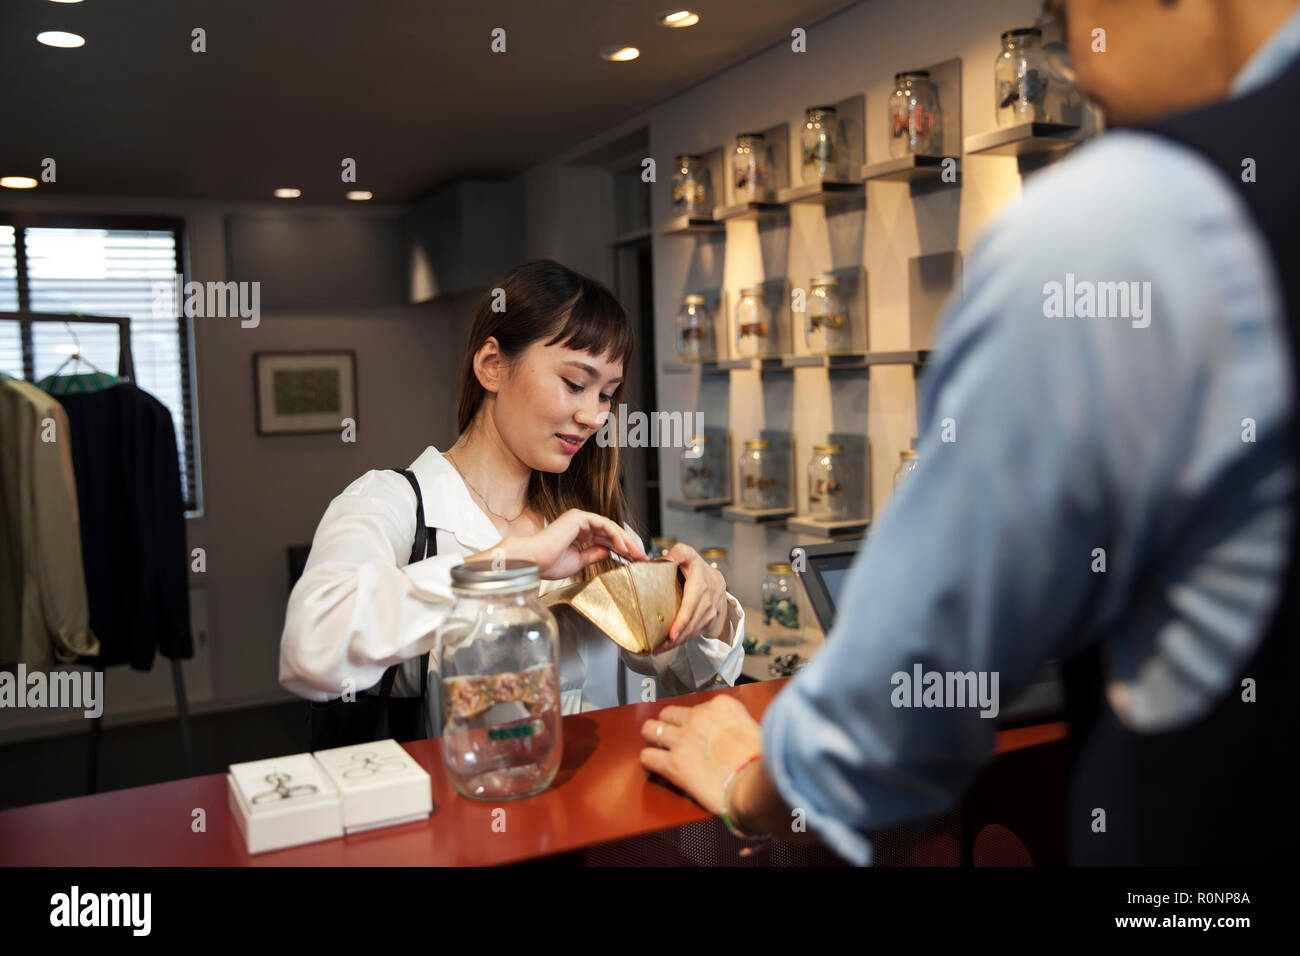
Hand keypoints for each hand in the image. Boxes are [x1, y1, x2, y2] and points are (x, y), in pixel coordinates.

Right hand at [478, 509, 646, 579]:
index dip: (620, 549)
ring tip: (636, 555)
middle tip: (642, 558)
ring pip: (610, 527)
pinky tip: (625, 548)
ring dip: (625, 541)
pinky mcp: (579, 517)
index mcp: (577, 532)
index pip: (604, 539)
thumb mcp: (578, 561)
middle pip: (610, 532)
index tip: (633, 561)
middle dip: (628, 545)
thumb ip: (594, 554)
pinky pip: (604, 524)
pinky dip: (616, 536)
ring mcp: (578, 518)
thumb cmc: (548, 563)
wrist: (532, 561)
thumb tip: (609, 552)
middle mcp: (579, 522)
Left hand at [639, 696, 762, 816]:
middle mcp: (699, 717)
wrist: (758, 785)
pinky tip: (656, 766)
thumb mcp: (756, 731)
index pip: (699, 706)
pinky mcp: (674, 763)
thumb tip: (734, 737)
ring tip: (659, 749)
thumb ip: (738, 728)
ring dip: (654, 739)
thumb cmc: (765, 763)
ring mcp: (683, 739)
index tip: (700, 731)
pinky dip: (650, 762)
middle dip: (669, 725)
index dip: (697, 721)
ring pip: (651, 729)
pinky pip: (648, 757)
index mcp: (722, 706)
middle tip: (674, 738)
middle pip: (668, 713)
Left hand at [656, 542, 728, 650]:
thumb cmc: (697, 570)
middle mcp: (708, 600)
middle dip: (674, 638)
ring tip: (658, 649)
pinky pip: (694, 633)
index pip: (692, 605)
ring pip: (692, 631)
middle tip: (657, 647)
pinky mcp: (708, 622)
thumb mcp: (689, 555)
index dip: (682, 620)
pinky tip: (668, 645)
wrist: (717, 584)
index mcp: (701, 583)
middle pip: (691, 623)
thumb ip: (680, 552)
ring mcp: (710, 612)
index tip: (672, 634)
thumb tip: (668, 558)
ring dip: (676, 643)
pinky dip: (681, 641)